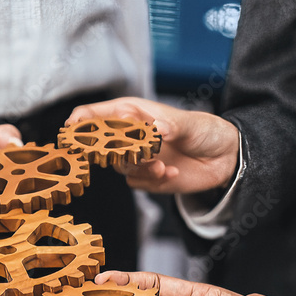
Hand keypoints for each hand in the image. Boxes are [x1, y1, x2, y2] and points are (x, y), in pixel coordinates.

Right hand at [65, 97, 239, 193]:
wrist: (224, 158)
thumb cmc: (205, 130)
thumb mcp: (190, 124)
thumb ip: (170, 126)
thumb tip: (156, 129)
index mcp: (132, 112)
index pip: (95, 114)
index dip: (80, 121)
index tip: (71, 129)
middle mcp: (129, 135)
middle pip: (101, 144)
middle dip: (116, 150)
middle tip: (138, 152)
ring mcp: (136, 157)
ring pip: (119, 166)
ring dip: (140, 167)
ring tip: (162, 165)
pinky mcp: (146, 177)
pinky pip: (137, 182)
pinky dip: (154, 180)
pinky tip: (172, 172)